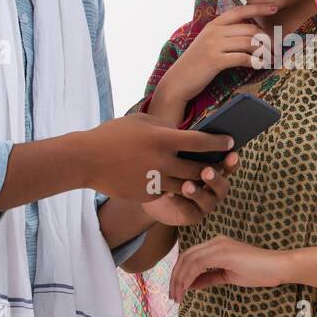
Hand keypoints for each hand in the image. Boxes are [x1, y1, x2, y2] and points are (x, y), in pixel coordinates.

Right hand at [81, 111, 235, 199]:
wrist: (86, 160)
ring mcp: (155, 180)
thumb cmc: (113, 135)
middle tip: (222, 164)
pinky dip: (174, 188)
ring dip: (197, 182)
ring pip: (186, 185)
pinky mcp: (147, 195)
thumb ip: (165, 126)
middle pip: (198, 168)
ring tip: (205, 177)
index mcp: (162, 139)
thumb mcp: (140, 122)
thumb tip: (185, 132)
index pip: (200, 142)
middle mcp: (162, 161)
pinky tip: (179, 184)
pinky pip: (168, 192)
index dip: (218, 142)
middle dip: (213, 167)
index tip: (230, 142)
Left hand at [139, 153, 239, 226]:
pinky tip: (170, 194)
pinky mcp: (192, 216)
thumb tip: (188, 129)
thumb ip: (185, 144)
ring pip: (209, 200)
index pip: (229, 164)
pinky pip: (190, 212)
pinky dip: (181, 203)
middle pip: (223, 184)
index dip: (231, 161)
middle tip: (206, 170)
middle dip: (215, 178)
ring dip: (199, 192)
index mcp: (215, 168)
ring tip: (187, 185)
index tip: (231, 153)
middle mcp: (214, 187)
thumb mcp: (175, 151)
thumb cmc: (166, 164)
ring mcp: (205, 203)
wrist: (151, 189)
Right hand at [150, 3, 279, 121]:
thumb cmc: (196, 63)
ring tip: (269, 59)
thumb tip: (251, 35)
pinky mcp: (215, 60)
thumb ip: (225, 35)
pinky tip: (260, 66)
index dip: (258, 8)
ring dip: (263, 52)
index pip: (240, 10)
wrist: (178, 80)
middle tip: (274, 50)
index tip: (274, 8)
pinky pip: (243, 58)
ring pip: (249, 43)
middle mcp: (214, 31)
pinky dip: (255, 62)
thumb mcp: (208, 42)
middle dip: (266, 39)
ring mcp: (213, 45)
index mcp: (213, 24)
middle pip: (250, 29)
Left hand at [168, 234, 290, 302]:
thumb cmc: (259, 271)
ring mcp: (219, 245)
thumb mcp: (228, 276)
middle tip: (173, 296)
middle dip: (175, 277)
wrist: (278, 267)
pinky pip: (198, 263)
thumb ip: (209, 277)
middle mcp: (215, 241)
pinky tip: (187, 289)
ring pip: (188, 260)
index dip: (179, 274)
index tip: (176, 291)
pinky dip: (188, 277)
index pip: (190, 257)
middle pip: (185, 257)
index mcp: (216, 245)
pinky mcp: (223, 252)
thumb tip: (191, 285)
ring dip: (179, 280)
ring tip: (177, 296)